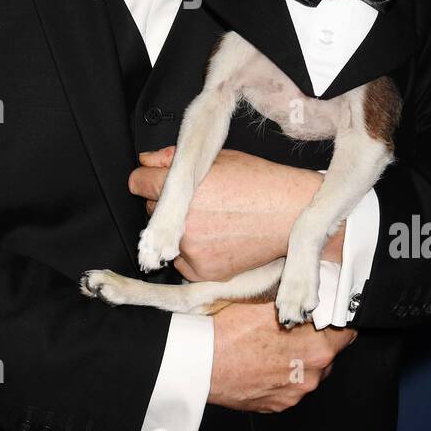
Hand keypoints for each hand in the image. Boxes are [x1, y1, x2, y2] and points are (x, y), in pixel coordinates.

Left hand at [128, 146, 344, 280]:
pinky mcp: (201, 271)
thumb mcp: (218, 159)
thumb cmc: (260, 183)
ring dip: (180, 230)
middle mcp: (182, 220)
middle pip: (152, 210)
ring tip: (215, 220)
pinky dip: (194, 252)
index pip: (137, 183)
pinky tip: (218, 239)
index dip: (148, 179)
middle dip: (169, 204)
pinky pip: (182, 260)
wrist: (292, 215)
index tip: (155, 181)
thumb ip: (176, 159)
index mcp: (182, 189)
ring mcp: (191, 249)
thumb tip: (145, 161)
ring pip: (167, 237)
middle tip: (202, 200)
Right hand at [208, 303, 356, 412]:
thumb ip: (299, 302)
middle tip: (293, 330)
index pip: (347, 333)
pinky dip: (282, 377)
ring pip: (308, 373)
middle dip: (315, 342)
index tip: (329, 318)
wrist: (203, 362)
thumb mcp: (270, 303)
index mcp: (318, 348)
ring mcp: (296, 394)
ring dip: (298, 361)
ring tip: (272, 348)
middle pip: (327, 354)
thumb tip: (312, 291)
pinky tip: (263, 364)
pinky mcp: (279, 406)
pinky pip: (290, 388)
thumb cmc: (231, 331)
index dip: (337, 322)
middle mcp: (312, 375)